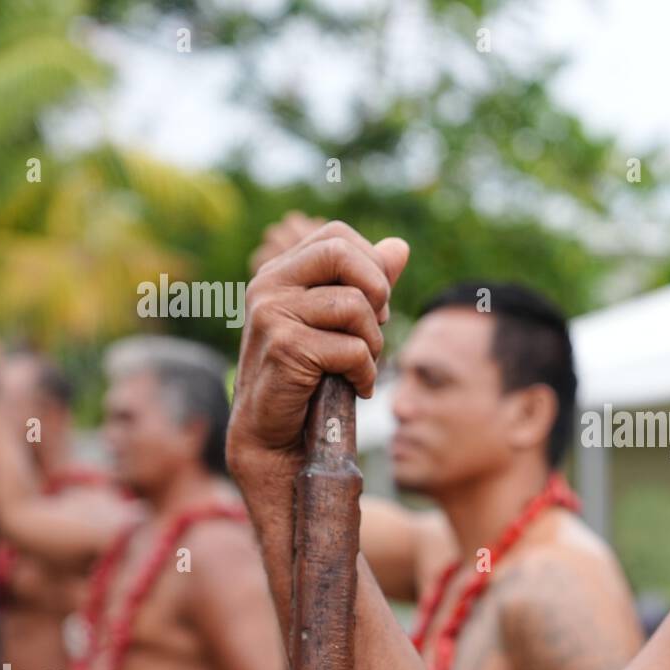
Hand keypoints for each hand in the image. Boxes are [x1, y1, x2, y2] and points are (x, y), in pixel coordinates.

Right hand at [228, 220, 408, 473]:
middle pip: (341, 253)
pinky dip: (365, 373)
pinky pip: (352, 348)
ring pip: (354, 305)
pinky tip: (355, 388)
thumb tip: (400, 246)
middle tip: (375, 326)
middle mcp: (269, 285)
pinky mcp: (285, 347)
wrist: (273, 434)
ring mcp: (272, 314)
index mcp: (281, 273)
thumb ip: (368, 283)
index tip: (375, 303)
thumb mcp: (340, 324)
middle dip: (376, 290)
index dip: (370, 264)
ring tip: (361, 365)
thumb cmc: (310, 377)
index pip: (337, 236)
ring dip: (373, 342)